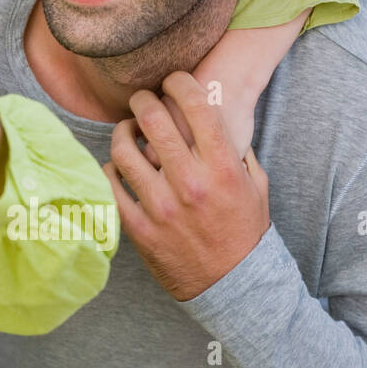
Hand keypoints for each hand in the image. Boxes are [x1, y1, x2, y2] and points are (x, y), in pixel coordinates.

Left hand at [104, 72, 270, 300]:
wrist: (235, 287)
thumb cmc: (246, 232)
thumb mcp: (256, 187)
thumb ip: (237, 149)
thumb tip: (215, 113)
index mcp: (224, 169)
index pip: (197, 107)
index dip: (181, 83)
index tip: (173, 80)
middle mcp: (191, 184)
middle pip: (153, 119)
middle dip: (142, 99)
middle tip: (141, 98)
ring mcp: (161, 206)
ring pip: (124, 149)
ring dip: (122, 132)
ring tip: (126, 130)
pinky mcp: (138, 227)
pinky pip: (110, 183)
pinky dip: (110, 168)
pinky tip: (119, 165)